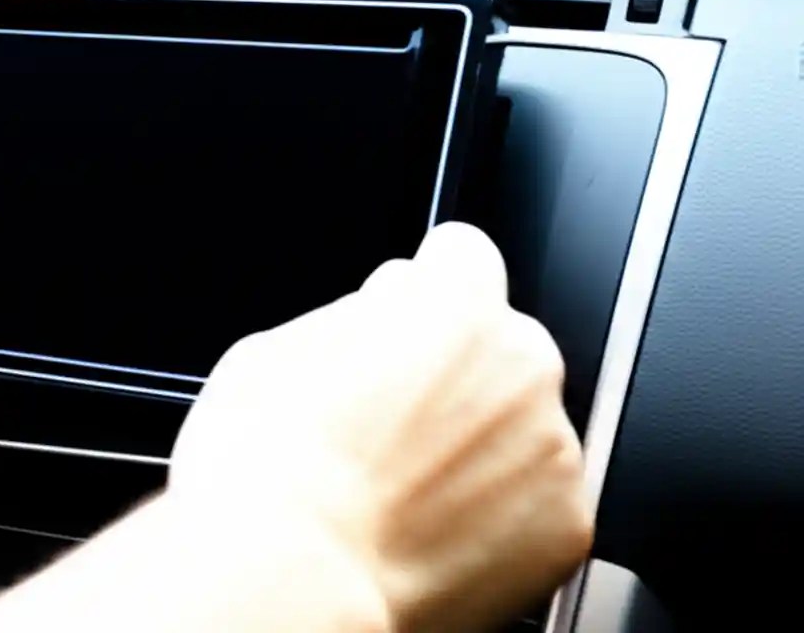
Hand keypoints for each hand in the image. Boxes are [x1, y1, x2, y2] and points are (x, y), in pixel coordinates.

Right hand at [170, 223, 591, 631]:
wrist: (293, 578)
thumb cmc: (268, 468)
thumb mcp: (281, 349)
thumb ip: (359, 316)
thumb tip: (387, 312)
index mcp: (454, 303)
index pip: (464, 256)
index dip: (426, 289)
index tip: (410, 322)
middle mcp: (522, 364)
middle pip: (501, 347)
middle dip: (456, 377)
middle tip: (390, 430)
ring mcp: (553, 447)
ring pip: (522, 429)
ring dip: (479, 449)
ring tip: (405, 492)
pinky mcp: (567, 526)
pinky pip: (539, 503)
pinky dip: (500, 517)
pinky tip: (433, 532)